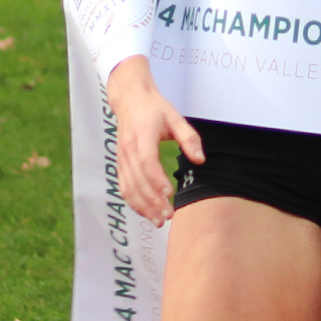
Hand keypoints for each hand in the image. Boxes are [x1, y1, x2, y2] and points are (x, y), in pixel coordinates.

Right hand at [105, 57, 203, 226]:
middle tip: (169, 215)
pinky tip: (146, 212)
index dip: (157, 180)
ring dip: (142, 207)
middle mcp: (128, 150)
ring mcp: (122, 158)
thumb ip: (189, 138)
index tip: (169, 194)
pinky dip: (134, 202)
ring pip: (129, 188)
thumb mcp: (176, 117)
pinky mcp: (120, 164)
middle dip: (152, 201)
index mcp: (142, 136)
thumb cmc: (153, 108)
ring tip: (158, 220)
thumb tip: (200, 160)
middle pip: (138, 180)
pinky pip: (124, 187)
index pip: (147, 162)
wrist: (130, 100)